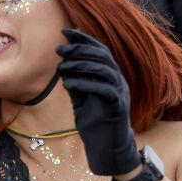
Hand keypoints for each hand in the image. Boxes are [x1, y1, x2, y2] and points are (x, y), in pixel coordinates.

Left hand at [57, 29, 141, 176]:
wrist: (107, 148)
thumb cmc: (95, 124)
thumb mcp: (82, 100)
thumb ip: (76, 83)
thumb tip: (63, 67)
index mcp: (111, 77)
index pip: (100, 51)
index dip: (84, 39)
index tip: (66, 32)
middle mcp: (119, 81)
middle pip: (103, 56)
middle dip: (80, 49)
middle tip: (60, 49)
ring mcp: (121, 93)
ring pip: (105, 70)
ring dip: (82, 66)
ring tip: (62, 68)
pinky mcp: (119, 107)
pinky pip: (104, 90)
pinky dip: (85, 85)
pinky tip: (68, 85)